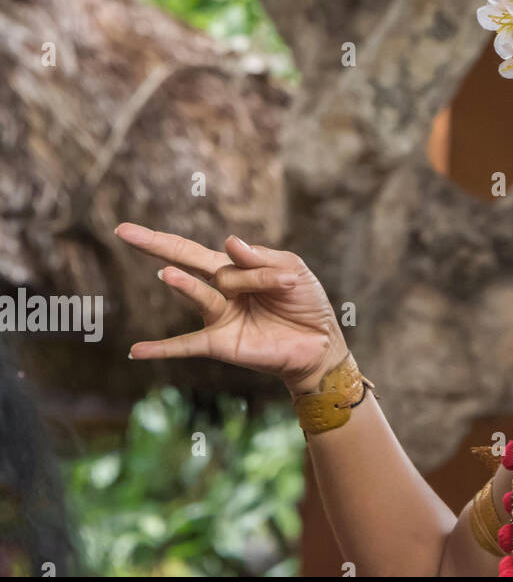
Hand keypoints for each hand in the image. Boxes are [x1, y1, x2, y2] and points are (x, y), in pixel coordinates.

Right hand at [115, 222, 347, 394]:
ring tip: (168, 274)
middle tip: (124, 231)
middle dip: (157, 245)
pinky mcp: (221, 342)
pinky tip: (137, 350)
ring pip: (201, 295)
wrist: (320, 343)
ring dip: (186, 286)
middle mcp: (223, 288)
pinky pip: (187, 345)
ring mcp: (219, 315)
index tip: (182, 246)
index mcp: (239, 266)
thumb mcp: (293, 272)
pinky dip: (162, 348)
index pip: (211, 249)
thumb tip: (228, 242)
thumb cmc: (305, 302)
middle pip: (186, 261)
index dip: (213, 245)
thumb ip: (261, 260)